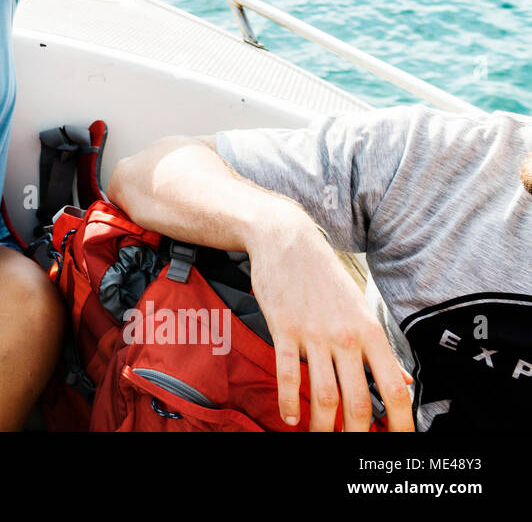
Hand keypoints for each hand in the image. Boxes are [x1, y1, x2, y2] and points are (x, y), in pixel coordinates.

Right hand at [243, 212, 414, 431]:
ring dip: (323, 425)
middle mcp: (347, 337)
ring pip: (325, 394)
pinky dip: (289, 401)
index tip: (399, 441)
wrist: (287, 240)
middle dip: (358, 433)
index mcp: (371, 332)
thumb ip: (380, 349)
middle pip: (359, 400)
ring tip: (319, 439)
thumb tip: (404, 382)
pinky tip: (288, 417)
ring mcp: (315, 334)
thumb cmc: (323, 275)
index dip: (400, 421)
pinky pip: (289, 374)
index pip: (394, 387)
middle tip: (353, 448)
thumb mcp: (359, 308)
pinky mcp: (284, 329)